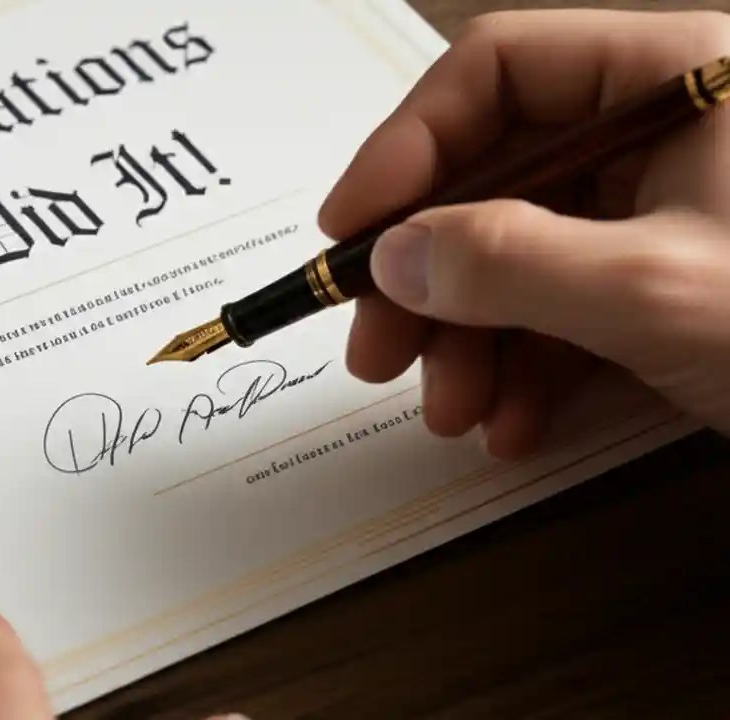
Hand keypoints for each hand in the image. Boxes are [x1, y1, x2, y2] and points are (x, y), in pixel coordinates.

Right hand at [319, 9, 729, 457]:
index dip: (407, 147)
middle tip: (374, 352)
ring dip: (470, 342)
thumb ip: (509, 262)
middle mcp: (667, 132)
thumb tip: (391, 256)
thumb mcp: (654, 290)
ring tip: (448, 413)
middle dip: (429, 277)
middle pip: (497, 177)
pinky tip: (510, 426)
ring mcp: (671, 215)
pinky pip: (572, 310)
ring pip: (525, 254)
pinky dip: (530, 370)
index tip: (348, 231)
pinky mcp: (676, 286)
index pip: (502, 72)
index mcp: (677, 76)